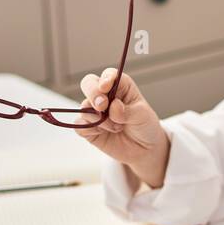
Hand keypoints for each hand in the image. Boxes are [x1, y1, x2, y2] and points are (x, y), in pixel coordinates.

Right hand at [75, 68, 170, 188]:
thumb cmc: (144, 126)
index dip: (105, 79)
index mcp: (121, 86)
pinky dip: (89, 129)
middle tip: (102, 106)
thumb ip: (128, 111)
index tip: (106, 87)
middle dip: (93, 94)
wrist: (143, 149)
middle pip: (88, 84)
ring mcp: (94, 111)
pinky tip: (102, 133)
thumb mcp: (143, 116)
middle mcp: (105, 95)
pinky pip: (78, 125)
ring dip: (100, 120)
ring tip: (117, 128)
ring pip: (84, 107)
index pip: (109, 75)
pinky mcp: (88, 127)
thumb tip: (113, 107)